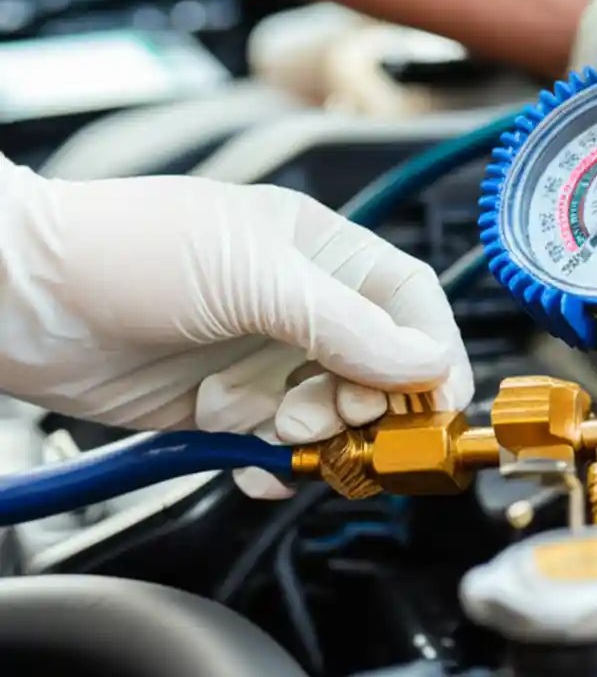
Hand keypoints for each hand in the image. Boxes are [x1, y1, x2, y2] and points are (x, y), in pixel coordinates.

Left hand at [0, 155, 472, 496]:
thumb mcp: (251, 274)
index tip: (434, 397)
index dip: (431, 349)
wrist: (17, 300)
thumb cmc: (119, 249)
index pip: (407, 300)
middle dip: (370, 399)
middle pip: (381, 366)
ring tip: (277, 426)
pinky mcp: (226, 408)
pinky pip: (280, 449)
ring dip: (319, 433)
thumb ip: (346, 323)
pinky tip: (256, 462)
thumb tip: (425, 359)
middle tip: (342, 414)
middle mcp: (298, 305)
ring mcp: (262, 358)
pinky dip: (278, 466)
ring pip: (335, 414)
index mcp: (317, 251)